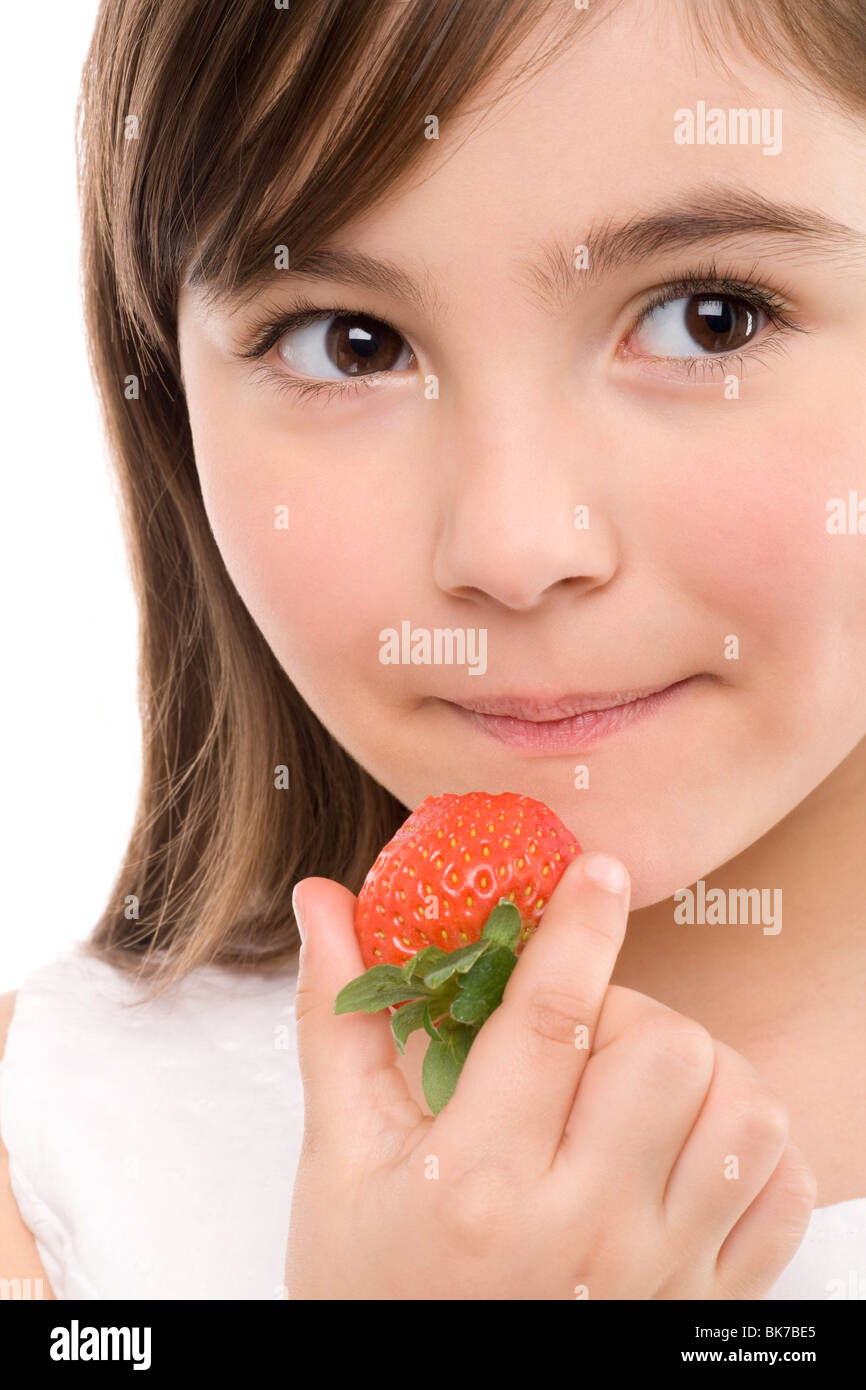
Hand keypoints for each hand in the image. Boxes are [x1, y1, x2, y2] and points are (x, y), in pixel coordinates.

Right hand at [285, 854, 815, 1298]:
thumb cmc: (372, 1290)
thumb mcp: (340, 1159)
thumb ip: (339, 1020)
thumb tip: (323, 901)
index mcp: (474, 1180)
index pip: (552, 1015)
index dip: (580, 924)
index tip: (597, 871)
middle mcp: (580, 1229)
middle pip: (665, 1048)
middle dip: (626, 1010)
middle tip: (581, 1035)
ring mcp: (656, 1274)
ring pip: (739, 1108)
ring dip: (696, 1072)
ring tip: (632, 1090)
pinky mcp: (706, 1306)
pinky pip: (783, 1189)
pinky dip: (750, 1146)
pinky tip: (685, 1146)